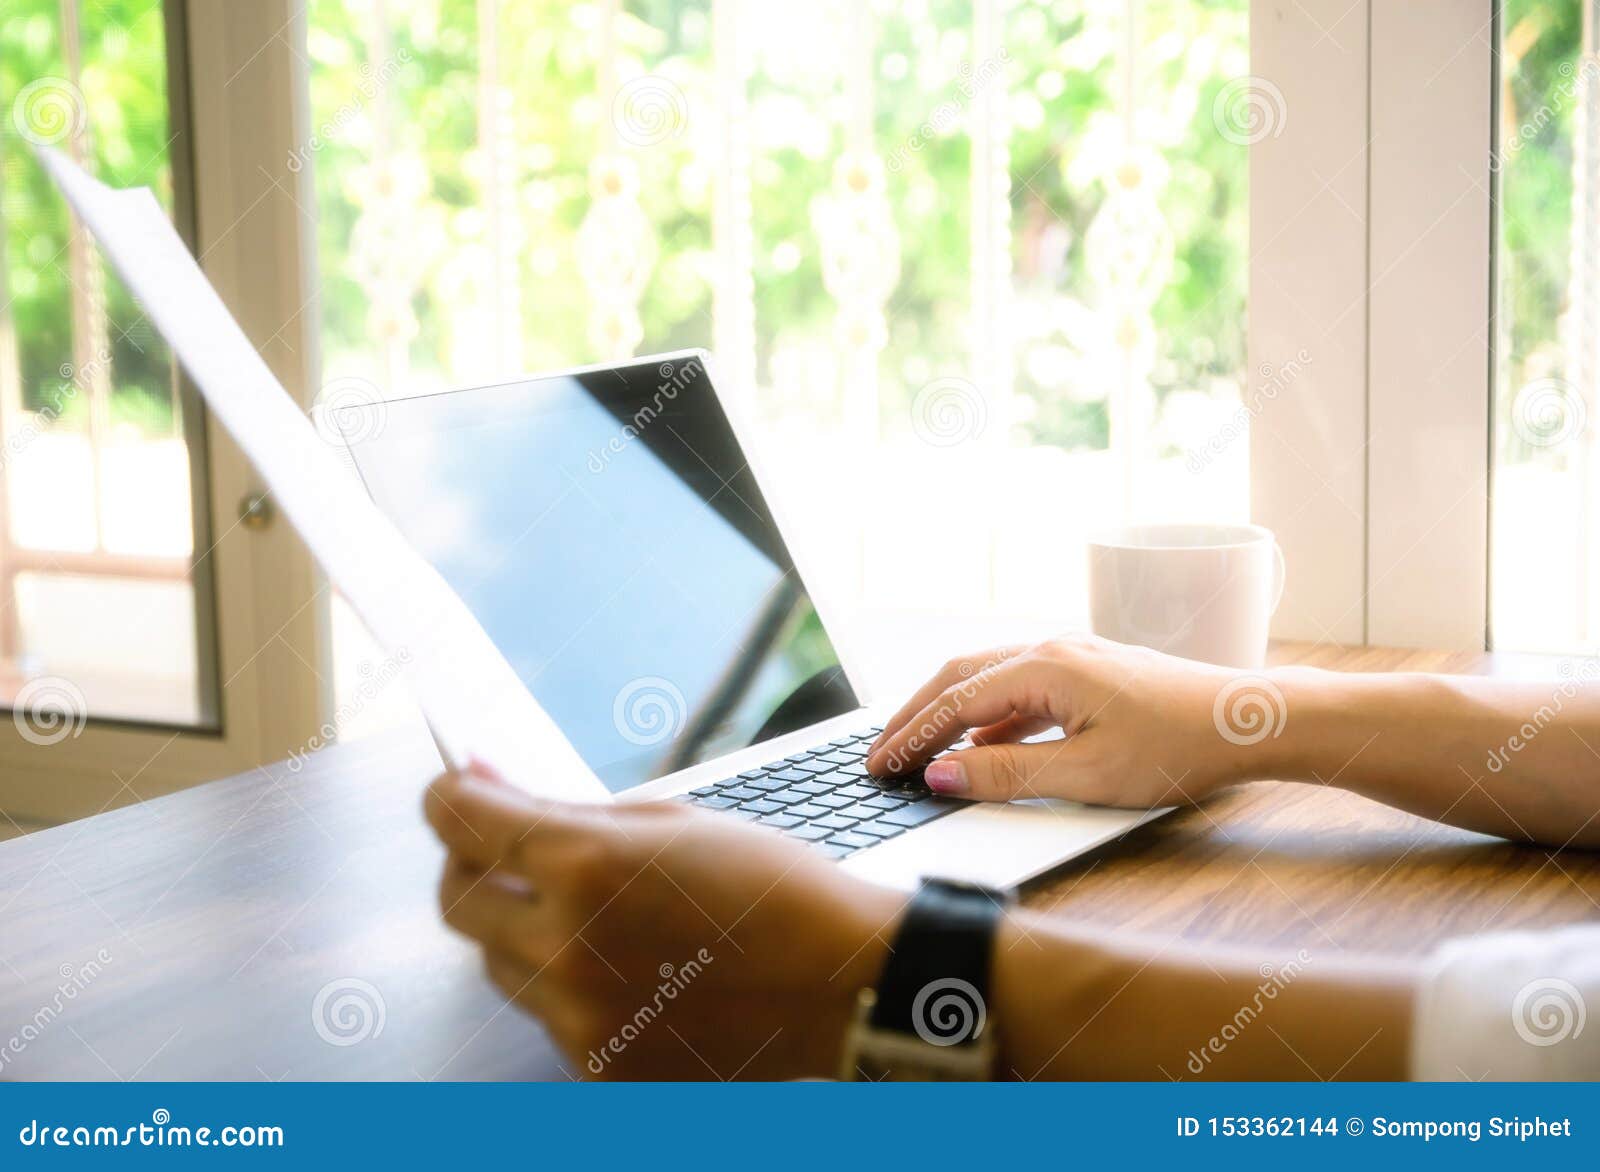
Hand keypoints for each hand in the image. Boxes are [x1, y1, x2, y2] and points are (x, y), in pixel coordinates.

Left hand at [423, 763, 905, 1078]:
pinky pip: (544, 1012)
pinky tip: (622, 963)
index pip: (457, 820)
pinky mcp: (595, 1064)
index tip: (460, 788)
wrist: (839, 982)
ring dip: (519, 928)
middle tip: (512, 847)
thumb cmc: (769, 888)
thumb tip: (492, 789)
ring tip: (588, 912)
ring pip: (495, 963)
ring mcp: (577, 1016)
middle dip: (472, 864)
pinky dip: (563, 982)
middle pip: (455, 900)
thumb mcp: (669, 822)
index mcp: (584, 867)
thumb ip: (569, 811)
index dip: (451, 794)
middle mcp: (565, 947)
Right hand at [865, 634, 1268, 806]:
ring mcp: (1074, 657)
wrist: (1252, 721)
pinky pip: (1022, 689)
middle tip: (882, 754)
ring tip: (920, 749)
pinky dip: (989, 716)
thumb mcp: (1086, 774)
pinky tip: (985, 745)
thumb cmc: (1179, 746)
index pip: (954, 702)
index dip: (911, 737)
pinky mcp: (1092, 673)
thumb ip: (1006, 774)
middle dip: (916, 716)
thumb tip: (940, 774)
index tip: (879, 767)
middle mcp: (1053, 649)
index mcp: (1044, 667)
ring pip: (990, 679)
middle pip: (960, 677)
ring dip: (950, 713)